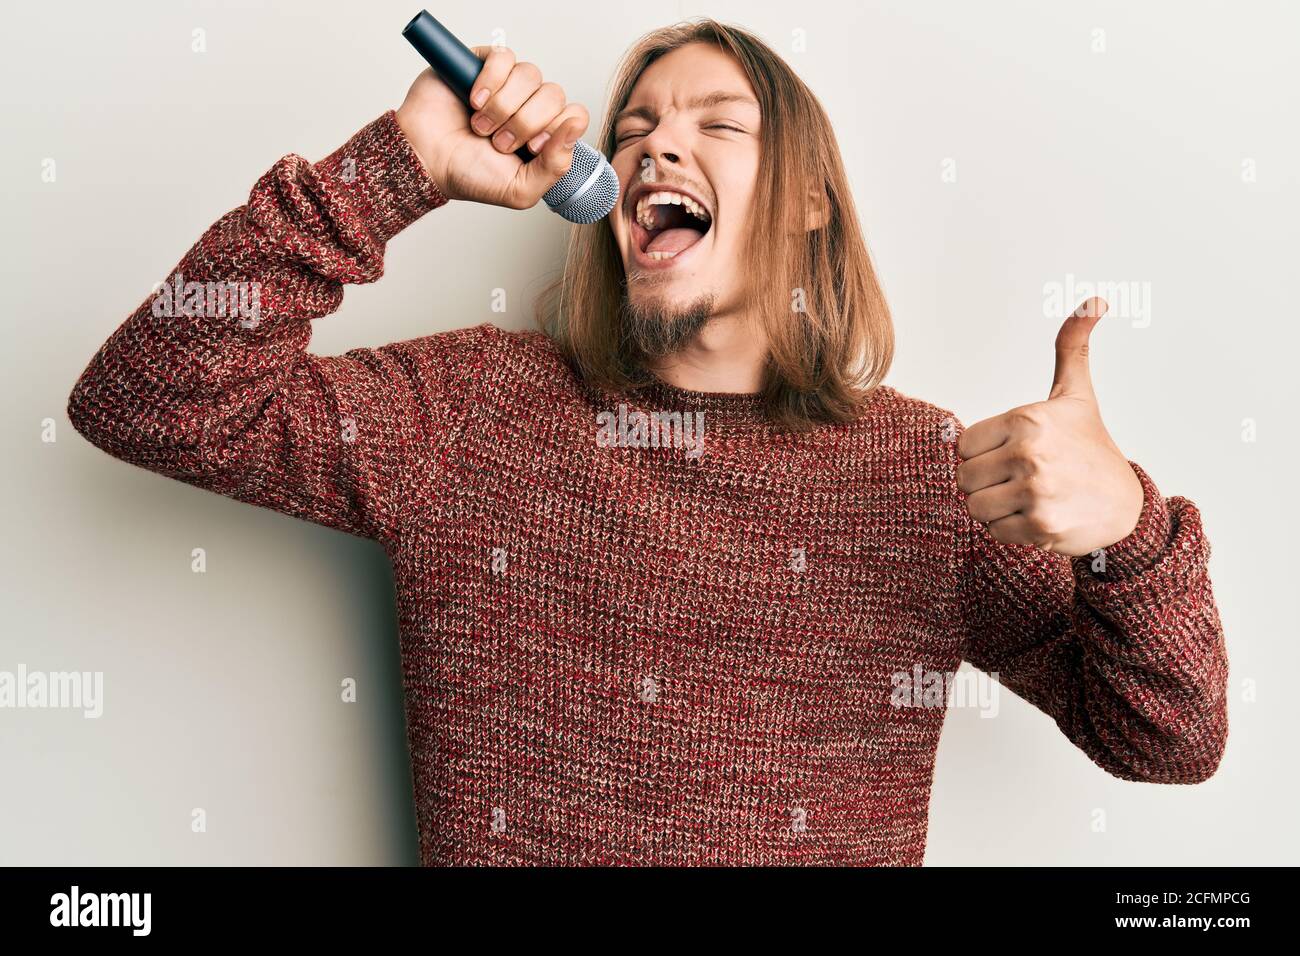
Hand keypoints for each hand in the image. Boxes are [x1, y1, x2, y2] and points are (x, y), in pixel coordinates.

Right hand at [394, 46, 589, 208]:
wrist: (425, 160)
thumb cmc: (469, 175)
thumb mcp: (520, 190)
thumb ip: (556, 166)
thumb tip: (577, 124)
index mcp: (545, 134)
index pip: (574, 115)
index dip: (555, 130)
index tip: (530, 148)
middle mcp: (531, 106)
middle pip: (554, 95)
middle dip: (524, 123)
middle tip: (498, 141)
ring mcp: (509, 85)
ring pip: (531, 75)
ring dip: (503, 106)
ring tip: (481, 125)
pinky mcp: (486, 65)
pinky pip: (505, 58)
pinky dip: (490, 81)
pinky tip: (474, 100)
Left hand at [955, 297, 1144, 556]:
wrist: (1128, 507)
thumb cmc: (1092, 449)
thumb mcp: (1077, 395)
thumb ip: (1072, 347)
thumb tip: (1094, 300)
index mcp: (1027, 419)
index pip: (965, 445)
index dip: (984, 454)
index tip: (1013, 455)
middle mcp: (1031, 452)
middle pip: (965, 478)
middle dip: (986, 483)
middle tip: (1020, 481)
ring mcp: (1036, 490)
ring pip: (975, 506)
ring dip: (995, 509)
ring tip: (1027, 498)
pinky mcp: (1040, 525)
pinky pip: (994, 531)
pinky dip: (1010, 530)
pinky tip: (1037, 517)